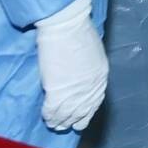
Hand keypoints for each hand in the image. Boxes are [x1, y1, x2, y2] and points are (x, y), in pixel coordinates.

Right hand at [35, 0, 108, 132]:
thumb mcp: (92, 51)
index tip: (80, 115)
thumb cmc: (78, 30)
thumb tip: (80, 73)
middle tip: (66, 123)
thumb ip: (88, 67)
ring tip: (54, 123)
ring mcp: (75, 92)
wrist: (67, 25)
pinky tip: (46, 116)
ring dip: (59, 121)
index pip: (95, 101)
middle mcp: (90, 88)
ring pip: (67, 115)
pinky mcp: (57, 92)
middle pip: (82, 112)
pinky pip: (52, 112)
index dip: (86, 109)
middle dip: (73, 119)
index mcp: (100, 77)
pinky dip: (48, 115)